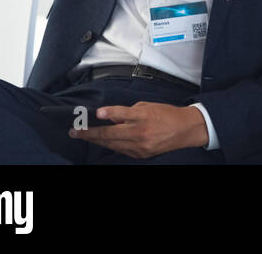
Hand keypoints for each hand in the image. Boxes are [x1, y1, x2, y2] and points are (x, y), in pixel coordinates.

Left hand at [68, 102, 207, 158]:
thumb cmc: (167, 114)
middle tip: (75, 131)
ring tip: (82, 135)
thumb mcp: (148, 106)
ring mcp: (140, 146)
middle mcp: (141, 133)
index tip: (97, 113)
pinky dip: (110, 144)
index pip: (123, 114)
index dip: (109, 113)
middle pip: (111, 134)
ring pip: (112, 144)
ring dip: (96, 140)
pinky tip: (102, 141)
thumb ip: (128, 111)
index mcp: (144, 117)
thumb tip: (110, 116)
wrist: (185, 130)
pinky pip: (120, 149)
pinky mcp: (141, 154)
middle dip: (90, 133)